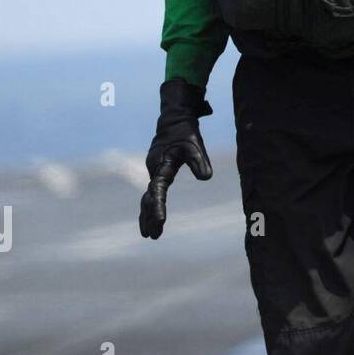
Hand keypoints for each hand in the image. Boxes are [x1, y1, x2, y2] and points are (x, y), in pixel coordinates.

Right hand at [139, 79, 213, 239]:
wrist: (174, 118)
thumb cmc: (185, 133)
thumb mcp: (195, 146)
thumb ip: (199, 162)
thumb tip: (206, 178)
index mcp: (160, 166)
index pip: (157, 191)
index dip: (157, 207)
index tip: (159, 222)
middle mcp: (153, 170)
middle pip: (148, 198)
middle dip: (149, 217)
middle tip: (153, 236)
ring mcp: (153, 170)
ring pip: (147, 197)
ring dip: (147, 215)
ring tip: (149, 234)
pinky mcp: (157, 170)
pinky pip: (152, 192)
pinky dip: (150, 205)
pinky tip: (151, 216)